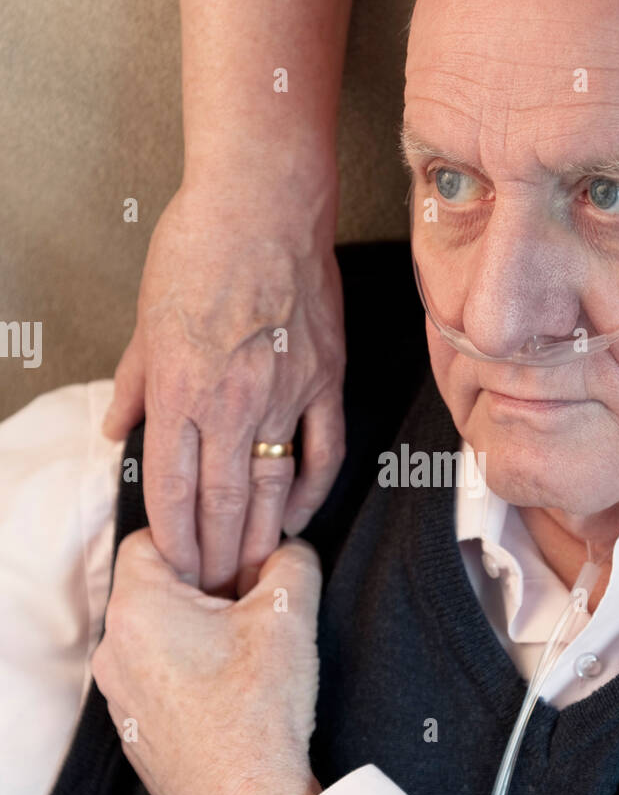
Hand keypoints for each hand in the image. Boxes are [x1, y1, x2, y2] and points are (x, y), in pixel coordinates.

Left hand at [91, 528, 322, 794]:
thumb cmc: (258, 713)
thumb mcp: (289, 615)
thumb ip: (291, 561)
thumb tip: (287, 550)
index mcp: (137, 609)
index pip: (152, 537)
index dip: (198, 536)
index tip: (236, 556)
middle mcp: (114, 649)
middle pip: (154, 586)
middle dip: (204, 585)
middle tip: (253, 599)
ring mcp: (120, 693)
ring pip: (156, 632)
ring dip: (198, 629)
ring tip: (248, 648)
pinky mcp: (136, 727)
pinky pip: (157, 676)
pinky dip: (190, 670)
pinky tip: (233, 689)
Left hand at [103, 179, 345, 594]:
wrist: (264, 203)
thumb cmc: (199, 247)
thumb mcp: (144, 319)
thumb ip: (134, 384)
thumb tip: (117, 428)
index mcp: (178, 390)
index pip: (170, 489)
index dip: (172, 539)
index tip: (175, 569)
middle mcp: (230, 403)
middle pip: (220, 502)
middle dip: (214, 557)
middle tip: (215, 591)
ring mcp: (283, 395)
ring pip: (271, 488)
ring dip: (259, 539)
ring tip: (252, 574)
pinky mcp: (325, 380)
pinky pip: (322, 452)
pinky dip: (310, 491)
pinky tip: (297, 517)